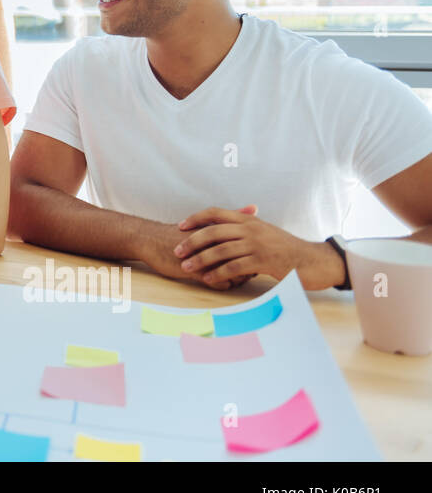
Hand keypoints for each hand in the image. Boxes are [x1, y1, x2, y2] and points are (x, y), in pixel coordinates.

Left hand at [174, 205, 344, 289]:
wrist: (315, 261)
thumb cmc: (287, 250)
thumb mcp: (265, 233)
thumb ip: (245, 229)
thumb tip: (224, 230)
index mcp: (249, 219)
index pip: (216, 212)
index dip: (196, 218)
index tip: (180, 226)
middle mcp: (251, 228)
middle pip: (213, 231)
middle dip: (192, 241)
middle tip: (177, 251)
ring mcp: (258, 244)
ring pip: (221, 250)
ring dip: (201, 259)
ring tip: (187, 267)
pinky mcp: (264, 261)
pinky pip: (235, 267)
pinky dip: (219, 273)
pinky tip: (208, 279)